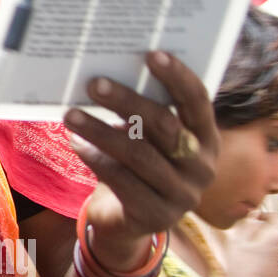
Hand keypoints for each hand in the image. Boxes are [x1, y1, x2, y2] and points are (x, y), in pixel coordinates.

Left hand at [64, 51, 220, 268]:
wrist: (126, 222)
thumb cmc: (135, 167)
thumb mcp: (146, 140)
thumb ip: (141, 115)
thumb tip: (106, 73)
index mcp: (206, 139)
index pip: (197, 102)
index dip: (177, 77)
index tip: (151, 54)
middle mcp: (202, 167)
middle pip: (165, 125)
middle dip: (127, 101)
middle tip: (94, 83)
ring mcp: (183, 195)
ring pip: (139, 154)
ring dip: (101, 131)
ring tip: (71, 115)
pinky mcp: (156, 216)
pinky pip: (121, 180)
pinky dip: (95, 158)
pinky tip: (76, 143)